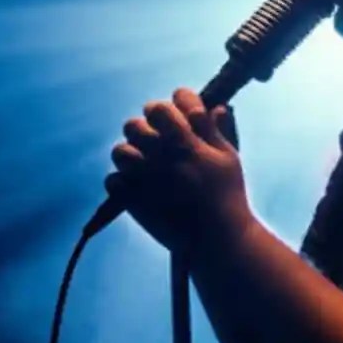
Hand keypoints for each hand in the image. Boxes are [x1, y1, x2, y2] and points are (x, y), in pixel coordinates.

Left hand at [107, 87, 251, 257]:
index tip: (179, 115)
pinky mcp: (132, 200)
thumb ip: (219, 130)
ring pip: (120, 151)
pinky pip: (113, 180)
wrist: (216, 239)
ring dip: (131, 154)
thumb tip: (215, 106)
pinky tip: (138, 187)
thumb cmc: (227, 196)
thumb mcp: (229, 158)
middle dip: (146, 128)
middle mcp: (163, 154)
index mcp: (188, 140)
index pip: (169, 103)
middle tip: (157, 141)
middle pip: (136, 123)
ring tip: (144, 165)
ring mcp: (145, 177)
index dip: (174, 103)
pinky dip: (122, 182)